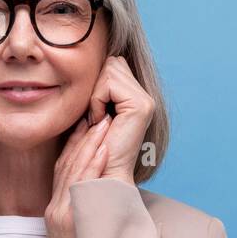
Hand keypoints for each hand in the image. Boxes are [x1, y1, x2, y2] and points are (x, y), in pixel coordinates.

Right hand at [43, 113, 112, 237]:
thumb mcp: (74, 234)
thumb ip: (80, 210)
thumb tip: (99, 192)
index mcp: (56, 207)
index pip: (64, 166)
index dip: (75, 140)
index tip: (87, 120)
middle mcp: (56, 206)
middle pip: (66, 161)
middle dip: (81, 133)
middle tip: (95, 108)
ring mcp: (61, 211)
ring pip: (73, 167)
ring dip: (89, 140)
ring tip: (103, 118)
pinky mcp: (67, 219)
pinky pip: (79, 183)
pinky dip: (90, 160)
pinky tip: (102, 143)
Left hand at [83, 55, 154, 184]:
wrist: (101, 176)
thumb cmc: (90, 150)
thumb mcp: (93, 114)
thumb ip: (98, 90)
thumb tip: (98, 60)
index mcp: (135, 98)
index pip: (113, 65)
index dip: (97, 85)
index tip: (94, 114)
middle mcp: (144, 97)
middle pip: (113, 62)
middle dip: (97, 87)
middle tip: (96, 116)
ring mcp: (145, 100)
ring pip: (111, 69)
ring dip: (96, 95)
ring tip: (99, 120)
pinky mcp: (141, 106)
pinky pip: (108, 84)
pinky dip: (97, 101)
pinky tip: (102, 122)